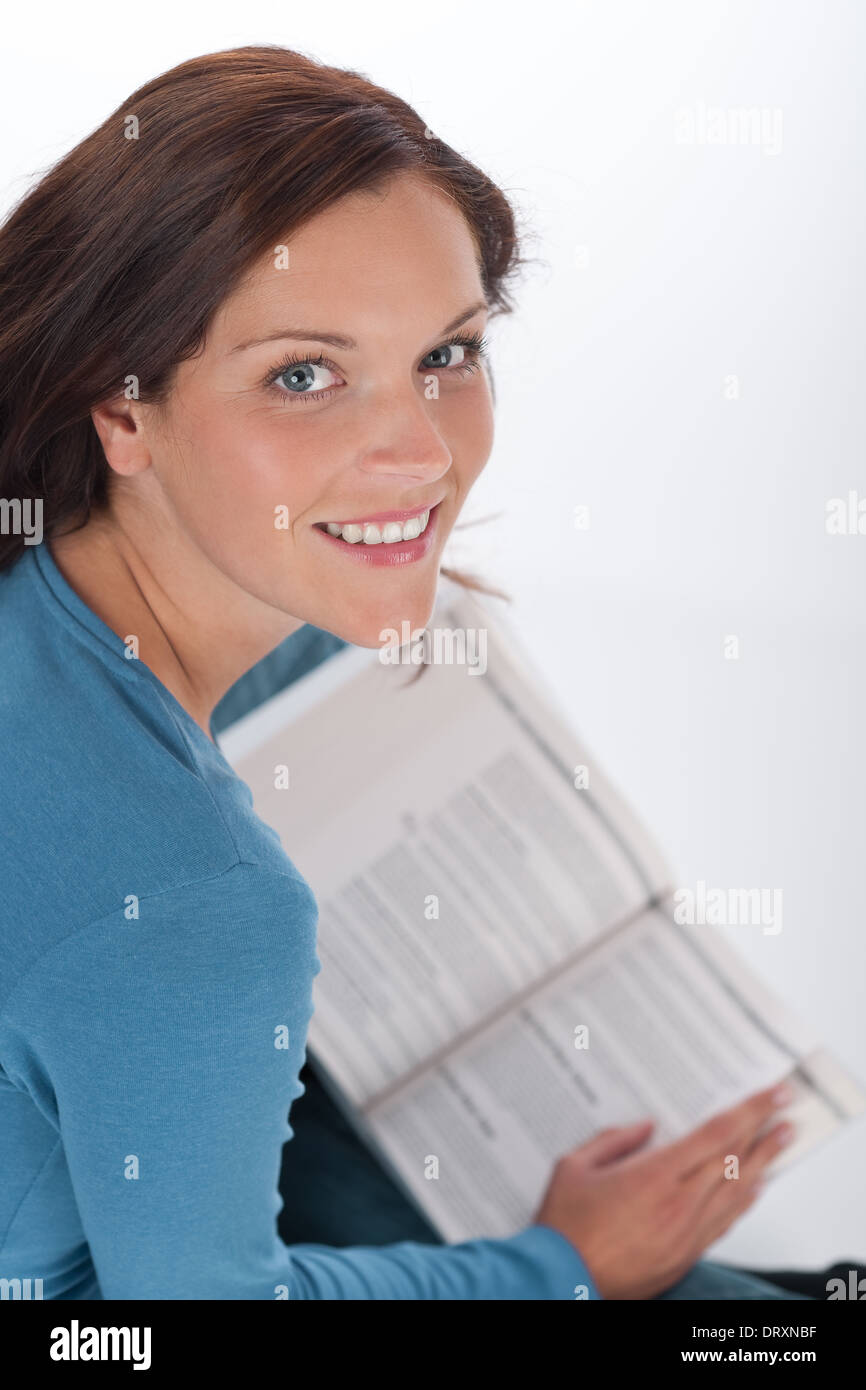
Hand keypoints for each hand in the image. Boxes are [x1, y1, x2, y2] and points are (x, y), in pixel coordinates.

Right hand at [532, 1082, 795, 1298]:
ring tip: (781, 1144)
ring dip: (763, 1165)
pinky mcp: (684, 1257)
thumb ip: (612, 1140)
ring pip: (736, 1194)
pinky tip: (754, 1189)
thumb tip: (645, 1128)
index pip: (716, 1136)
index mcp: (654, 1176)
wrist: (563, 1282)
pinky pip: (724, 1223)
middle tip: (787, 1113)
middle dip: (765, 1134)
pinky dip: (744, 1202)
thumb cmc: (564, 1228)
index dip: (749, 1111)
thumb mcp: (573, 1166)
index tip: (771, 1095)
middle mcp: (679, 1204)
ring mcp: (685, 1234)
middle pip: (735, 1162)